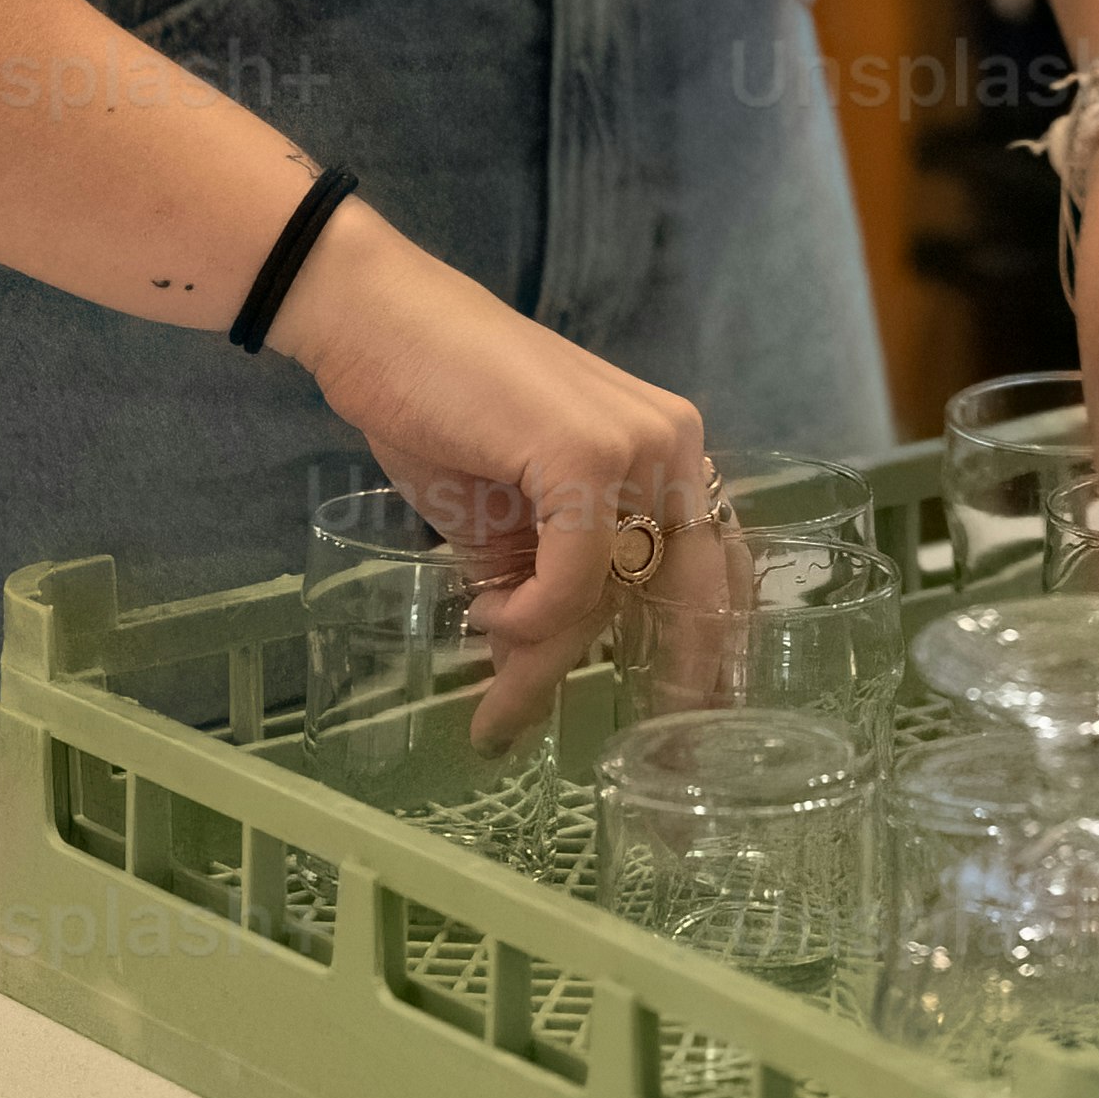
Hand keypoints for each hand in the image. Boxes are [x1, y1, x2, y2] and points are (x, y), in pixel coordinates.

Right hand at [272, 201, 720, 747]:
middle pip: (697, 590)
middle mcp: (673, 442)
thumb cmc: (442, 414)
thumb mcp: (504, 530)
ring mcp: (635, 441)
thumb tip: (528, 696)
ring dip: (552, 664)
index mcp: (669, 453)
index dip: (714, 651)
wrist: (378, 325)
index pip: (720, 567)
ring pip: (619, 592)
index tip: (694, 729)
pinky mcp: (583, 449)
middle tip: (659, 771)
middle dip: (681, 685)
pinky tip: (488, 618)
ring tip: (499, 713)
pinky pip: (576, 576)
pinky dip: (532, 617)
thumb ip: (541, 596)